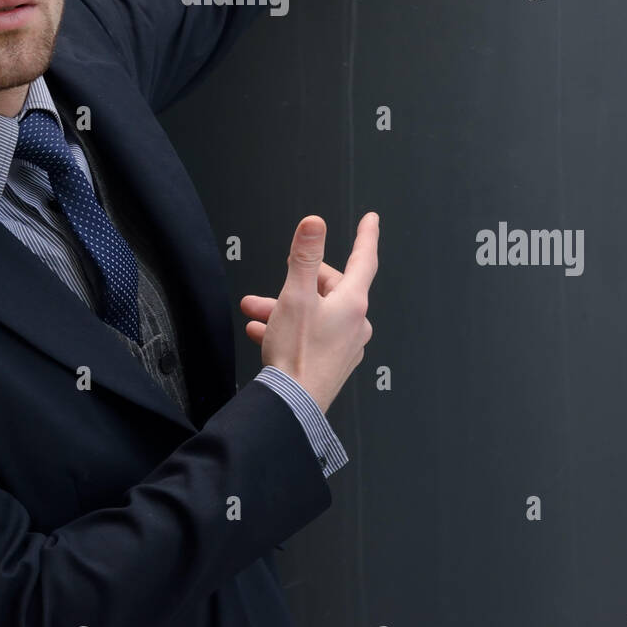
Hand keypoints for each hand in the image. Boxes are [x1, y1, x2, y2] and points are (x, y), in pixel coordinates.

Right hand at [240, 212, 378, 414]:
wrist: (291, 406)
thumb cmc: (296, 354)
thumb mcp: (295, 295)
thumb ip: (305, 255)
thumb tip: (314, 223)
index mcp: (352, 302)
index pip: (364, 259)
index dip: (366, 235)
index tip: (371, 220)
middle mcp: (355, 323)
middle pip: (330, 288)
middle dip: (297, 282)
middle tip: (270, 286)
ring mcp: (345, 345)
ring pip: (315, 313)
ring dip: (284, 308)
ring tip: (255, 311)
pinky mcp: (332, 363)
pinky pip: (312, 335)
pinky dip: (289, 329)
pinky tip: (263, 332)